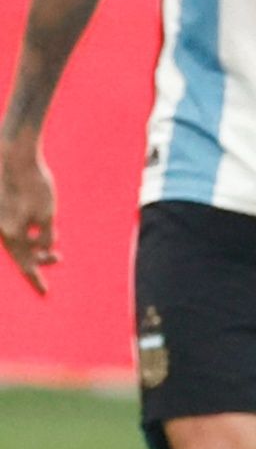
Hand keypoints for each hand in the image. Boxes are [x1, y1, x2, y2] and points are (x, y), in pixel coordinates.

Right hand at [0, 146, 57, 295]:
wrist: (13, 156)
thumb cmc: (33, 184)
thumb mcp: (47, 213)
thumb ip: (45, 236)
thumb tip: (43, 250)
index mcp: (12, 234)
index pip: (26, 265)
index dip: (36, 279)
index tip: (45, 293)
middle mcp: (1, 229)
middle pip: (21, 254)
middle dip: (39, 259)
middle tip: (58, 259)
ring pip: (18, 240)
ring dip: (35, 244)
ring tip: (51, 238)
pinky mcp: (1, 208)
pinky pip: (13, 227)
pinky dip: (28, 231)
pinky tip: (41, 225)